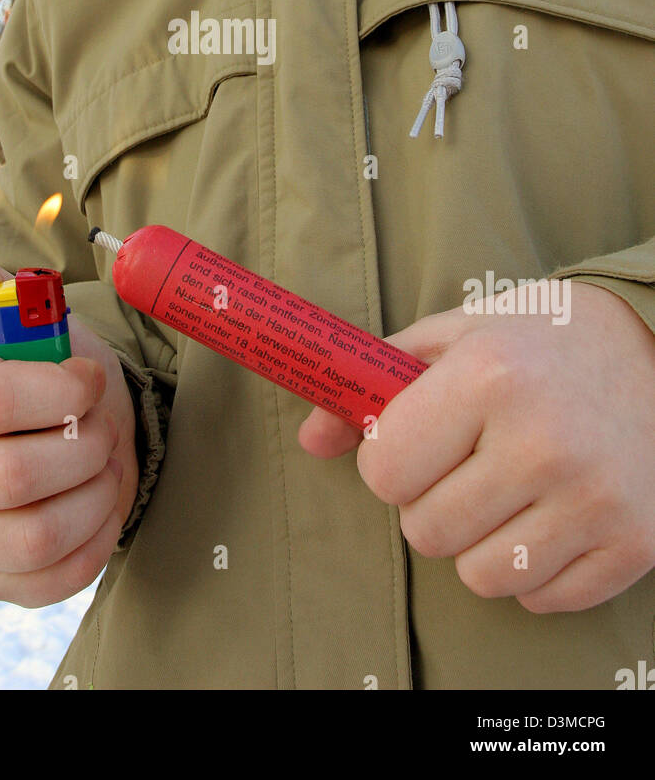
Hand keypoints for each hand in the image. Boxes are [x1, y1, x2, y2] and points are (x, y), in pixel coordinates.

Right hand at [0, 252, 139, 606]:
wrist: (63, 430)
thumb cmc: (45, 371)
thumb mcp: (25, 316)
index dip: (59, 388)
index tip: (89, 380)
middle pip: (13, 477)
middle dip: (83, 447)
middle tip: (102, 427)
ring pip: (35, 537)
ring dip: (94, 495)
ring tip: (104, 464)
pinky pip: (53, 580)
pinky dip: (96, 540)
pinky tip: (101, 504)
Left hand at [299, 281, 654, 612]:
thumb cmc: (543, 341)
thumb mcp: (456, 334)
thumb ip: (374, 384)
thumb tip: (309, 440)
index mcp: (492, 376)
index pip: (385, 470)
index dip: (388, 460)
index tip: (415, 442)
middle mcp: (545, 442)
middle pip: (426, 532)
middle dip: (430, 501)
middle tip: (466, 462)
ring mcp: (595, 500)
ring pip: (479, 576)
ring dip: (478, 542)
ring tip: (507, 488)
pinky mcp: (635, 544)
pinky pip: (540, 598)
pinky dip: (533, 567)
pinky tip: (550, 513)